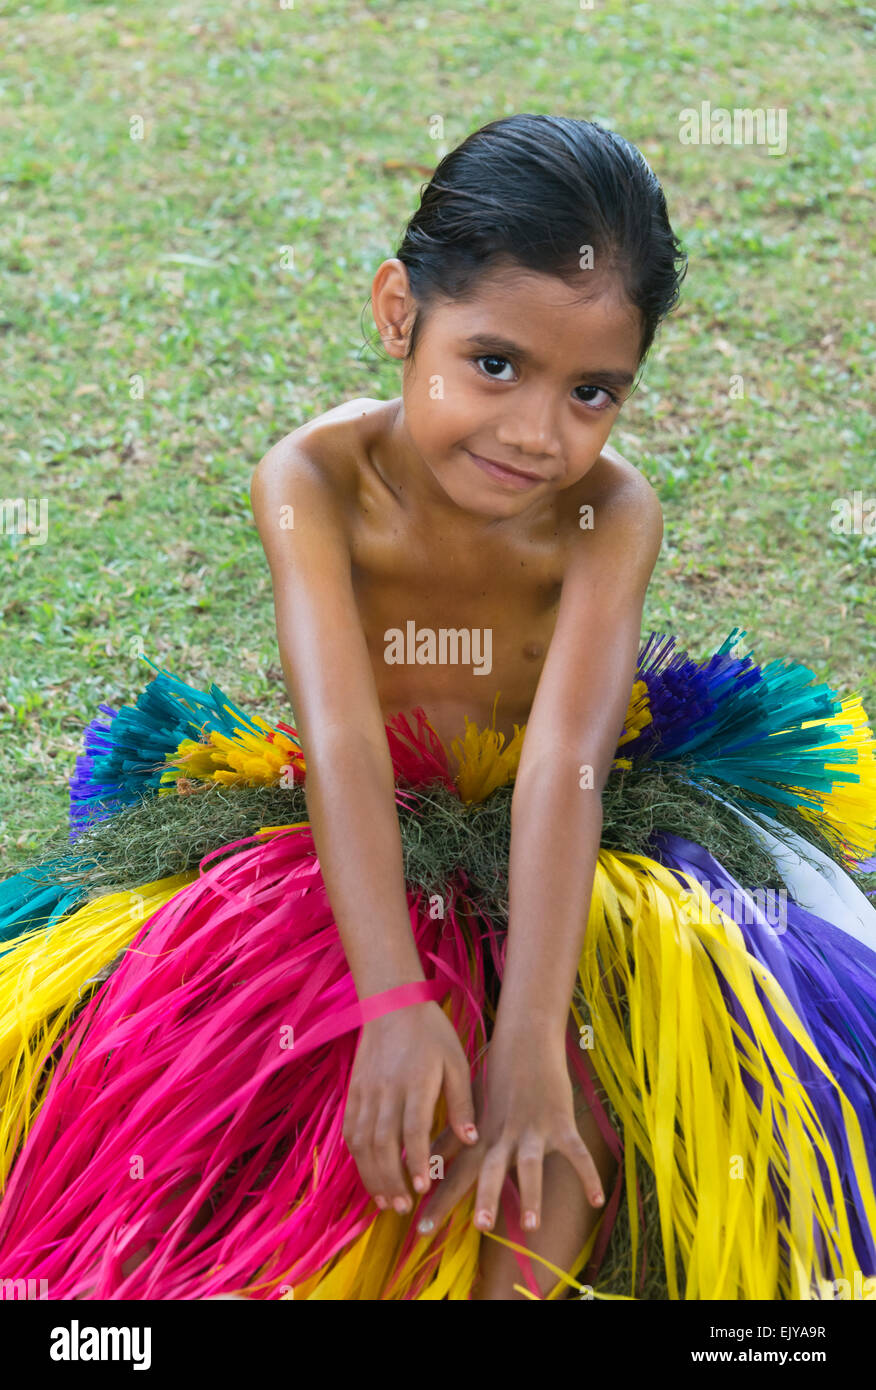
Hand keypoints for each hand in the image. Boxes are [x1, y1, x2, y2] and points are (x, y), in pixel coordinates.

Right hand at [343, 1001, 478, 1213]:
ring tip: (386, 1201)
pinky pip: (351, 1130)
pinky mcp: (354, 1092)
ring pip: (362, 1141)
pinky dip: (357, 1157)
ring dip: (372, 1174)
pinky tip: (368, 1174)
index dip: (417, 1159)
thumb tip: (470, 1140)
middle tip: (403, 1206)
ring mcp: (366, 1091)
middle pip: (383, 1142)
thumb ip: (461, 1101)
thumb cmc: (431, 1033)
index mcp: (416, 1081)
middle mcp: (386, 1089)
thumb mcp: (456, 1061)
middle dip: (391, 1178)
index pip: (413, 1127)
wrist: (391, 1003)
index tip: (423, 1187)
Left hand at [415, 1027, 604, 1235]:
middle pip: (491, 1170)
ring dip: (531, 1193)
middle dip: (486, 1197)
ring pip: (530, 1164)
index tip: (421, 1231)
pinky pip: (576, 1153)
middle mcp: (504, 1136)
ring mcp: (533, 1130)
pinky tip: (597, 1201)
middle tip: (480, 1227)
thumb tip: (421, 1163)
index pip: (455, 1174)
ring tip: (532, 1226)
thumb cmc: (495, 1079)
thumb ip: (448, 1141)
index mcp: (480, 1136)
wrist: (526, 1041)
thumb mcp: (469, 1111)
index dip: (438, 1202)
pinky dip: (588, 1175)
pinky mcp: (561, 1123)